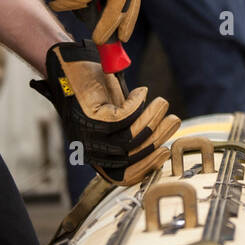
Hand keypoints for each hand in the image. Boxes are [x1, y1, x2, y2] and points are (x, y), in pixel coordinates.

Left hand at [31, 40, 179, 185]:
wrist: (70, 68)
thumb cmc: (95, 93)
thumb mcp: (116, 117)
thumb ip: (132, 132)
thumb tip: (160, 143)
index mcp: (97, 156)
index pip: (122, 176)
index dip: (147, 167)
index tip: (166, 151)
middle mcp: (90, 150)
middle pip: (131, 156)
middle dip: (157, 137)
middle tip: (174, 120)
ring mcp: (88, 135)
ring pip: (130, 137)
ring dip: (151, 118)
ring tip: (162, 102)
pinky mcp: (89, 118)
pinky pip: (123, 118)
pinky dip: (137, 105)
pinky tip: (141, 92)